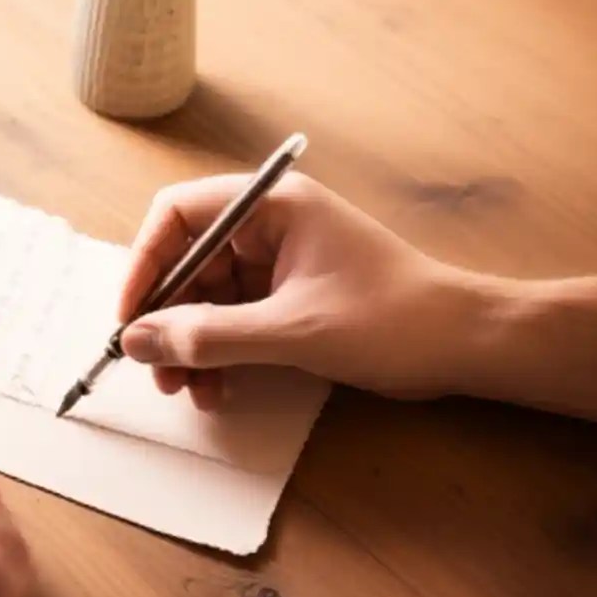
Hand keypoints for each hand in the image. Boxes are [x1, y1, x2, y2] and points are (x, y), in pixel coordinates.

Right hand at [118, 173, 493, 406]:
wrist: (464, 346)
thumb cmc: (392, 320)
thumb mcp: (291, 332)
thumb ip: (208, 336)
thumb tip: (136, 340)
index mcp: (271, 206)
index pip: (179, 214)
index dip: (144, 262)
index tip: (131, 315)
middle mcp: (268, 226)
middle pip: (187, 262)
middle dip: (167, 318)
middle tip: (154, 368)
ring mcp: (278, 262)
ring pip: (205, 298)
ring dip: (189, 345)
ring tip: (185, 390)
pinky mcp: (287, 297)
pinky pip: (231, 320)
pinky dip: (217, 354)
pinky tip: (215, 389)